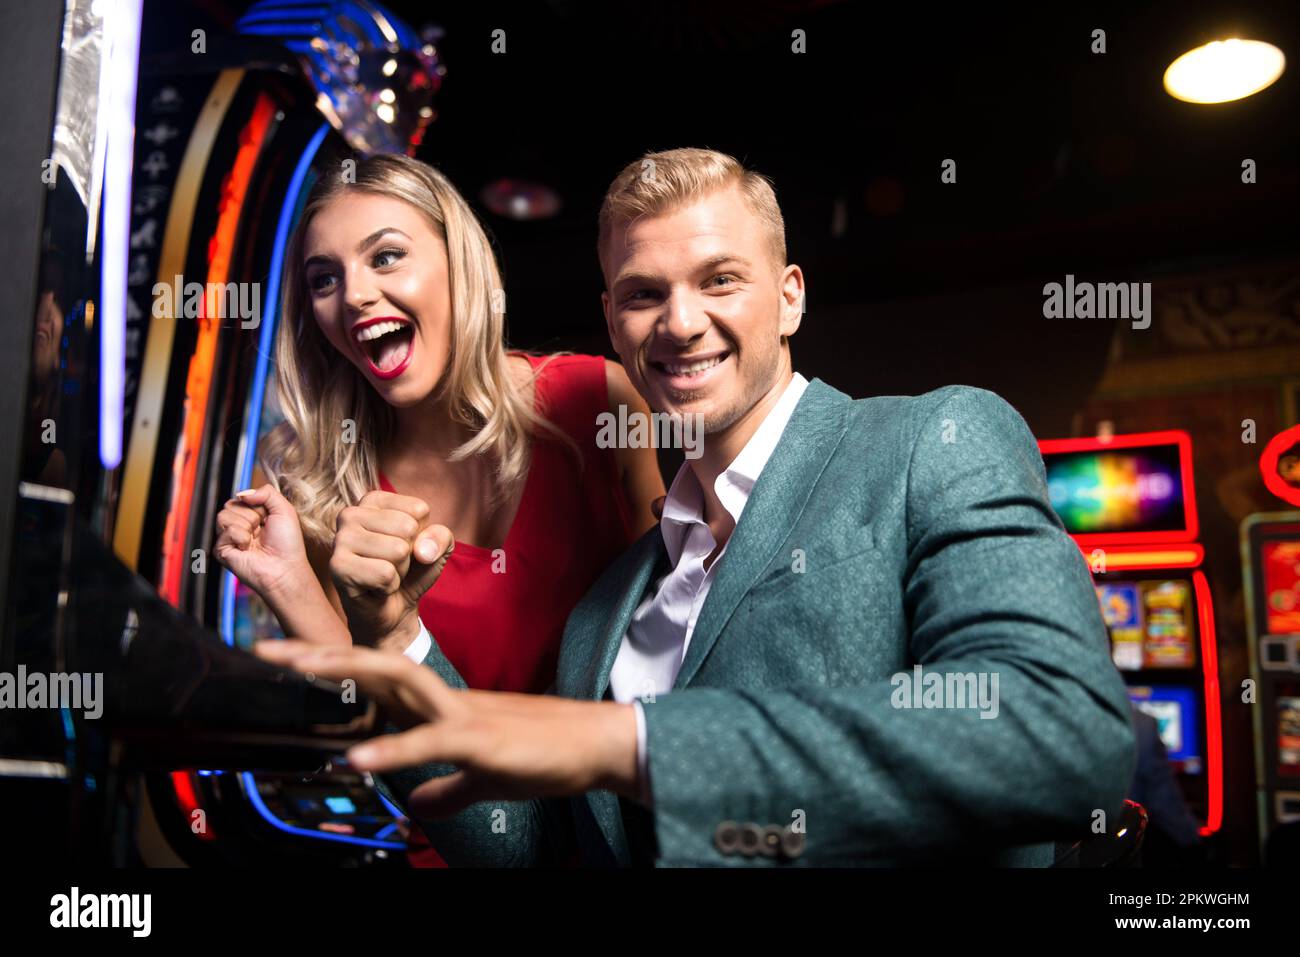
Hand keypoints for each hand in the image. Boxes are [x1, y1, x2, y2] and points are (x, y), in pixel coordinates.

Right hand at [215, 483, 310, 600]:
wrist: (285, 567)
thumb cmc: (288, 543)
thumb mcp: (285, 509)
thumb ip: (267, 492)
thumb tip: (242, 493)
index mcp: (252, 515)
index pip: (242, 497)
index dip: (257, 505)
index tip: (268, 518)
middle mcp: (239, 525)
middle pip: (230, 504)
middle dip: (251, 515)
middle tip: (261, 529)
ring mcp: (229, 538)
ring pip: (224, 515)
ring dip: (246, 525)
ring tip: (255, 539)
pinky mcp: (222, 549)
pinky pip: (226, 531)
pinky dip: (241, 537)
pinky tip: (247, 548)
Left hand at [254, 640, 640, 815]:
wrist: (596, 745)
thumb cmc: (545, 755)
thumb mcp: (484, 776)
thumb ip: (445, 787)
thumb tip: (416, 804)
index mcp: (441, 706)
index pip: (377, 679)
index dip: (333, 668)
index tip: (287, 659)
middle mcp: (444, 700)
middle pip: (374, 664)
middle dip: (320, 655)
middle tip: (266, 648)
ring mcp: (461, 715)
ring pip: (397, 681)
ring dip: (346, 672)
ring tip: (299, 668)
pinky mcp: (480, 740)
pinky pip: (429, 742)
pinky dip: (392, 748)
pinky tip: (356, 759)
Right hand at [329, 491, 453, 649]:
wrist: (394, 611)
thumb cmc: (411, 573)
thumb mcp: (436, 549)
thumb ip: (441, 536)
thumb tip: (422, 550)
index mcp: (372, 501)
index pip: (419, 509)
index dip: (421, 535)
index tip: (405, 548)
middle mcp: (350, 514)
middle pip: (408, 528)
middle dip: (409, 555)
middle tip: (392, 565)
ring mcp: (340, 539)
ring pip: (397, 550)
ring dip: (398, 571)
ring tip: (383, 576)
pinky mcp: (337, 566)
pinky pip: (385, 574)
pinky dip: (388, 587)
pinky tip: (374, 588)